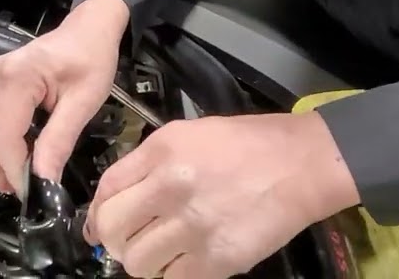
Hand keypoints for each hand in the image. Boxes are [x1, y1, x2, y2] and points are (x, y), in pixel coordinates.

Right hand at [0, 0, 129, 195]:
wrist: (88, 28)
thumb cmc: (92, 58)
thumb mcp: (84, 101)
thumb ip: (59, 140)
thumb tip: (44, 180)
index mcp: (17, 78)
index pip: (4, 138)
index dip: (15, 171)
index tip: (34, 195)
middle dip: (6, 172)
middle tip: (31, 194)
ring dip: (2, 162)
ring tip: (28, 180)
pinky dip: (3, 146)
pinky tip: (23, 158)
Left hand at [84, 112, 359, 278]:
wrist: (302, 165)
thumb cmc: (250, 145)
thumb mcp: (191, 134)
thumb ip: (149, 162)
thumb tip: (117, 198)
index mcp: (163, 150)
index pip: (106, 189)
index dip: (96, 213)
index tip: (99, 226)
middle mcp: (172, 186)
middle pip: (113, 228)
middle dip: (115, 240)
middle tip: (131, 242)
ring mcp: (193, 225)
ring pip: (137, 263)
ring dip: (144, 262)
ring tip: (163, 254)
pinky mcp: (217, 258)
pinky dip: (173, 276)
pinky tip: (186, 263)